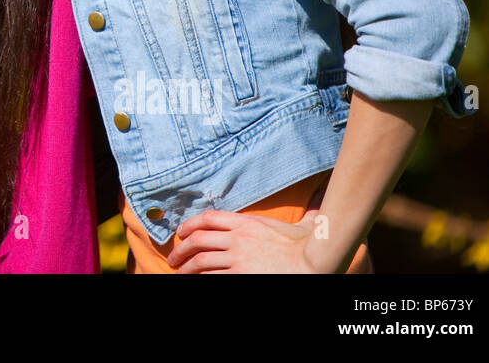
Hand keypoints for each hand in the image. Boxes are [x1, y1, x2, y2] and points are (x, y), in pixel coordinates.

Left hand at [167, 207, 338, 272]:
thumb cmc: (306, 246)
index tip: (180, 233)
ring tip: (180, 273)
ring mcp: (238, 259)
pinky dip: (201, 279)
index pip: (207, 218)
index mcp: (245, 223)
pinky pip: (212, 277)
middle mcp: (237, 238)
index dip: (189, 224)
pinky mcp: (241, 276)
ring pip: (201, 262)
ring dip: (186, 268)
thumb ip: (290, 216)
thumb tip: (315, 205)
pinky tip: (197, 281)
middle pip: (198, 240)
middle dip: (181, 250)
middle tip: (173, 259)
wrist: (315, 262)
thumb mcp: (292, 224)